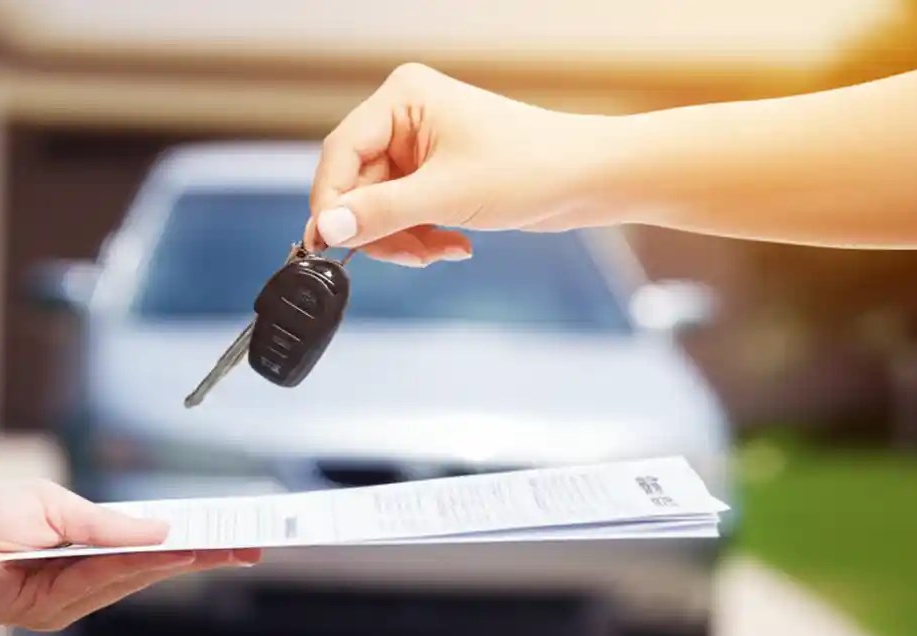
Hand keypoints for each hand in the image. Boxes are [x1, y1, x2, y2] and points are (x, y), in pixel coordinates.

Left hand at [0, 481, 258, 630]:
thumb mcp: (50, 504)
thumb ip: (106, 523)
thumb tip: (163, 529)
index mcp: (86, 537)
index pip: (152, 538)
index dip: (196, 531)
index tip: (236, 525)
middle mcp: (83, 571)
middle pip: (155, 563)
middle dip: (205, 551)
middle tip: (252, 542)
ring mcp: (69, 596)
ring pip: (136, 576)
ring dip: (183, 560)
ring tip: (224, 544)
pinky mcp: (50, 611)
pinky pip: (102, 585)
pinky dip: (138, 569)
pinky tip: (171, 555)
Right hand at [305, 63, 624, 265]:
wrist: (588, 180)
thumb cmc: (532, 167)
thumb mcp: (445, 195)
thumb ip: (379, 213)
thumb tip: (328, 228)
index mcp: (402, 99)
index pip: (340, 154)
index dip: (332, 204)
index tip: (328, 245)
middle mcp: (406, 117)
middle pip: (357, 186)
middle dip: (380, 229)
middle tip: (407, 255)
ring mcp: (420, 146)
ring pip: (379, 207)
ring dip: (404, 238)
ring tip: (437, 250)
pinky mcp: (436, 174)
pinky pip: (404, 213)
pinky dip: (422, 236)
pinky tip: (453, 244)